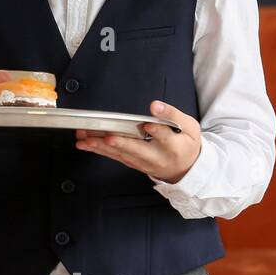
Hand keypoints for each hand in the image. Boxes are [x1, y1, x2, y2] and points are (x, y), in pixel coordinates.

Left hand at [75, 100, 201, 183]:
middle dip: (120, 143)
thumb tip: (156, 106)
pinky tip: (87, 144)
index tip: (148, 125)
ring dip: (102, 147)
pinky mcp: (133, 164)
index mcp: (174, 147)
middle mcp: (157, 157)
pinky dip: (100, 151)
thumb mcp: (189, 127)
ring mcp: (143, 163)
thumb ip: (173, 115)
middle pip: (137, 150)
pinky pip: (115, 157)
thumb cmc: (186, 144)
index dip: (156, 131)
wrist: (186, 168)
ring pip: (121, 155)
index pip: (165, 138)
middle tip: (106, 137)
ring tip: (85, 139)